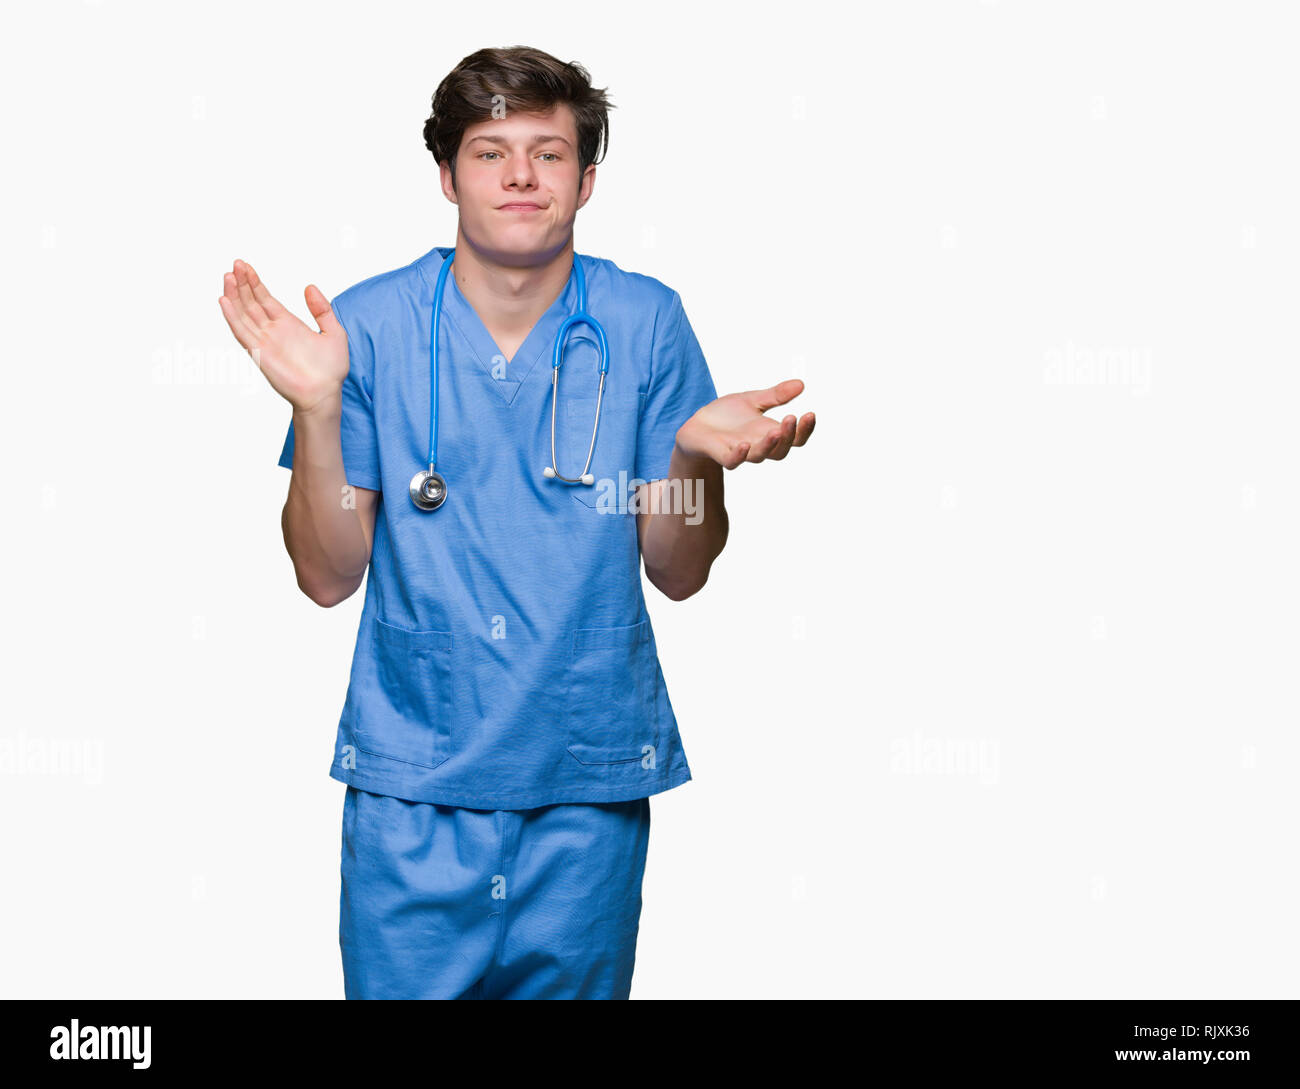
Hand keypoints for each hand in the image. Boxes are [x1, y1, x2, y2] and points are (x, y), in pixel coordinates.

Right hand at [217, 259, 348, 414]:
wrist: (324, 394)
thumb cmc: (331, 370)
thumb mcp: (334, 332)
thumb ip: (322, 310)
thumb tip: (309, 287)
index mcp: (288, 324)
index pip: (265, 299)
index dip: (255, 283)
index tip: (245, 266)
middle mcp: (273, 331)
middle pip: (252, 302)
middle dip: (243, 283)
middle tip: (235, 264)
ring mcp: (264, 341)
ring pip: (243, 314)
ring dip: (234, 295)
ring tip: (228, 276)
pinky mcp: (259, 353)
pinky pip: (242, 332)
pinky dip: (232, 316)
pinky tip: (224, 301)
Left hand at [674, 379, 814, 468]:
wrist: (698, 425)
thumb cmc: (727, 416)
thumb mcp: (752, 400)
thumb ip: (776, 395)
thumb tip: (801, 384)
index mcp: (770, 433)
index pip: (795, 438)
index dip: (805, 429)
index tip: (810, 413)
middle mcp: (758, 445)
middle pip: (782, 449)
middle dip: (789, 435)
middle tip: (793, 418)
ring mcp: (741, 452)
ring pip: (760, 455)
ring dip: (769, 444)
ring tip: (777, 430)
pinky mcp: (721, 454)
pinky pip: (732, 461)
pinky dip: (739, 456)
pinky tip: (743, 445)